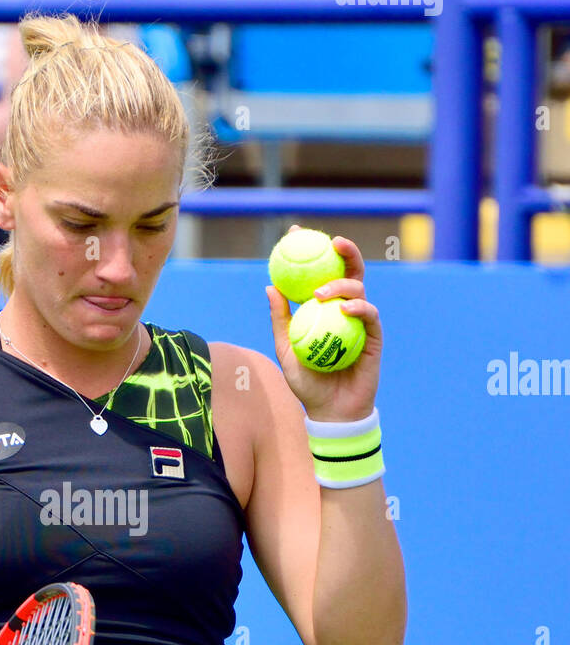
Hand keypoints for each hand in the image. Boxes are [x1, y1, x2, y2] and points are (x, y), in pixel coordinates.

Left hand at [265, 227, 381, 422]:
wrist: (329, 412)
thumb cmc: (308, 384)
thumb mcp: (286, 349)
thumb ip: (281, 320)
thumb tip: (270, 287)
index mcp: (324, 309)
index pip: (320, 273)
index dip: (312, 250)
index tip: (296, 232)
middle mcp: (345, 310)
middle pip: (349, 272)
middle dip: (344, 251)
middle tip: (331, 242)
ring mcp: (361, 322)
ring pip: (359, 290)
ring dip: (342, 285)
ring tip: (322, 293)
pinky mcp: (374, 337)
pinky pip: (370, 316)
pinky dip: (359, 308)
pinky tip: (345, 308)